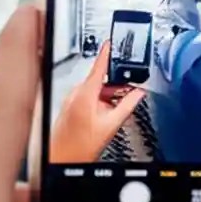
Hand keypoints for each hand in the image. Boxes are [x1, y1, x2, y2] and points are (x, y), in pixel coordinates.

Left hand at [51, 40, 145, 163]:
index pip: (98, 66)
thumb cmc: (80, 146)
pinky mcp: (69, 107)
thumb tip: (138, 93)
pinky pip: (87, 97)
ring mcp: (70, 100)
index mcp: (85, 94)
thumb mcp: (112, 124)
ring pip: (94, 89)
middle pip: (99, 80)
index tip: (111, 42)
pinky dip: (98, 102)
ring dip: (107, 96)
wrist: (62, 159)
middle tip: (129, 92)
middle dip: (114, 86)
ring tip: (115, 110)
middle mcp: (75, 94)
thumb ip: (127, 105)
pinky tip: (104, 115)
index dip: (106, 53)